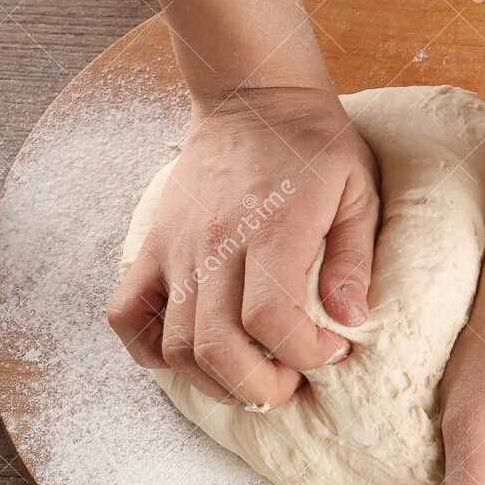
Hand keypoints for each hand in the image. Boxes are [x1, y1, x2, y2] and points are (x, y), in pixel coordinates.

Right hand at [109, 85, 379, 406]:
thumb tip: (352, 319)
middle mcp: (215, 244)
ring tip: (251, 376)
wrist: (251, 97)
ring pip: (174, 346)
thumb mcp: (357, 191)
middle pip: (216, 347)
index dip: (303, 354)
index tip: (331, 352)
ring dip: (214, 381)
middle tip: (290, 384)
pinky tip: (191, 354)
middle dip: (259, 388)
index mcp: (271, 230)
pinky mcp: (152, 247)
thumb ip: (355, 258)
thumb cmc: (313, 147)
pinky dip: (149, 350)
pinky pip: (127, 315)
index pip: (270, 320)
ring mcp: (176, 248)